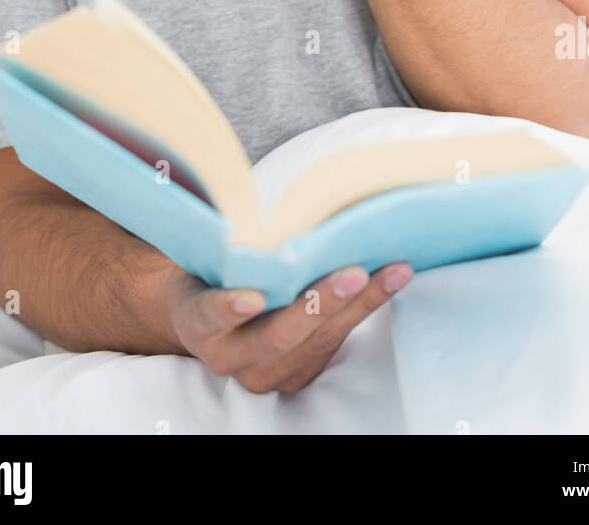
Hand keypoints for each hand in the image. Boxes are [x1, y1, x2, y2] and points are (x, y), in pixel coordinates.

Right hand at [163, 259, 413, 393]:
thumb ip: (232, 247)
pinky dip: (362, 311)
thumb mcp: (207, 256)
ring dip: (359, 306)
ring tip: (391, 272)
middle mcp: (228, 356)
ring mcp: (262, 372)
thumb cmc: (210, 270)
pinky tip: (388, 282)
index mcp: (197, 322)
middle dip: (319, 305)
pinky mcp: (294, 376)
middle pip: (277, 336)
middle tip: (353, 273)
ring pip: (315, 343)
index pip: (210, 315)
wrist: (205, 315)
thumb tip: (270, 211)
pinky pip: (332, 346)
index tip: (253, 297)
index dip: (230, 308)